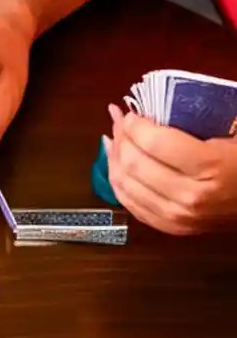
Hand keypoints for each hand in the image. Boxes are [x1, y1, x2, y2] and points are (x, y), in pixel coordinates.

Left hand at [107, 104, 236, 234]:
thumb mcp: (231, 135)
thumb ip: (193, 122)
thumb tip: (149, 109)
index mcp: (211, 167)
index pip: (155, 143)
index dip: (135, 126)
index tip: (131, 114)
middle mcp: (189, 196)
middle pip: (134, 164)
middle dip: (121, 138)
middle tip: (119, 122)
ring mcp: (177, 217)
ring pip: (124, 184)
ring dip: (113, 158)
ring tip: (114, 139)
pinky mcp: (169, 227)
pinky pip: (128, 202)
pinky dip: (117, 180)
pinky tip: (115, 162)